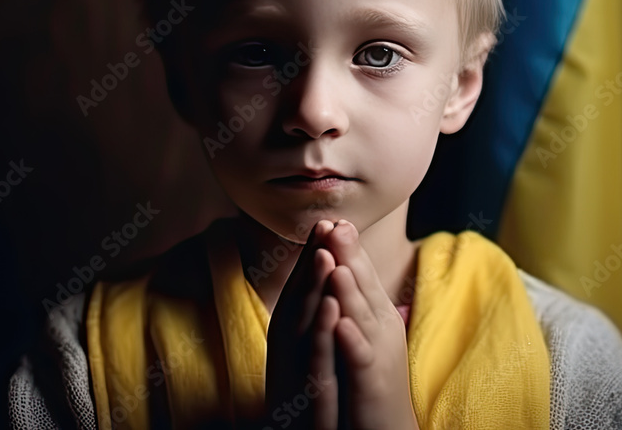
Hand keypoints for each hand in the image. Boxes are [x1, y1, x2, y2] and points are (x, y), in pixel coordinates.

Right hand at [265, 220, 339, 428]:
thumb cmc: (306, 398)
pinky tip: (332, 305)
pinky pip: (315, 356)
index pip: (305, 289)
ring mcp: (295, 368)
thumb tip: (324, 294)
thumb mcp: (308, 356)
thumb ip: (312, 324)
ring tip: (326, 252)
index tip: (325, 222)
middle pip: (301, 296)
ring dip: (314, 285)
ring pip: (305, 322)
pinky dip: (321, 330)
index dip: (314, 256)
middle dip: (313, 259)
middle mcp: (289, 348)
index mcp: (292, 337)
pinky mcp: (306, 391)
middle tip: (324, 222)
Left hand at [313, 220, 419, 429]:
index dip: (348, 247)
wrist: (385, 427)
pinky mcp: (372, 381)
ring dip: (350, 289)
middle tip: (336, 224)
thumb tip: (344, 268)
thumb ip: (356, 301)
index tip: (332, 218)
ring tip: (336, 263)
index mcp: (377, 313)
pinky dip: (351, 339)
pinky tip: (339, 322)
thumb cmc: (370, 379)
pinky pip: (360, 357)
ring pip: (362, 316)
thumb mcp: (363, 333)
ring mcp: (379, 352)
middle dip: (350, 255)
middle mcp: (382, 327)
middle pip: (364, 285)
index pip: (361, 273)